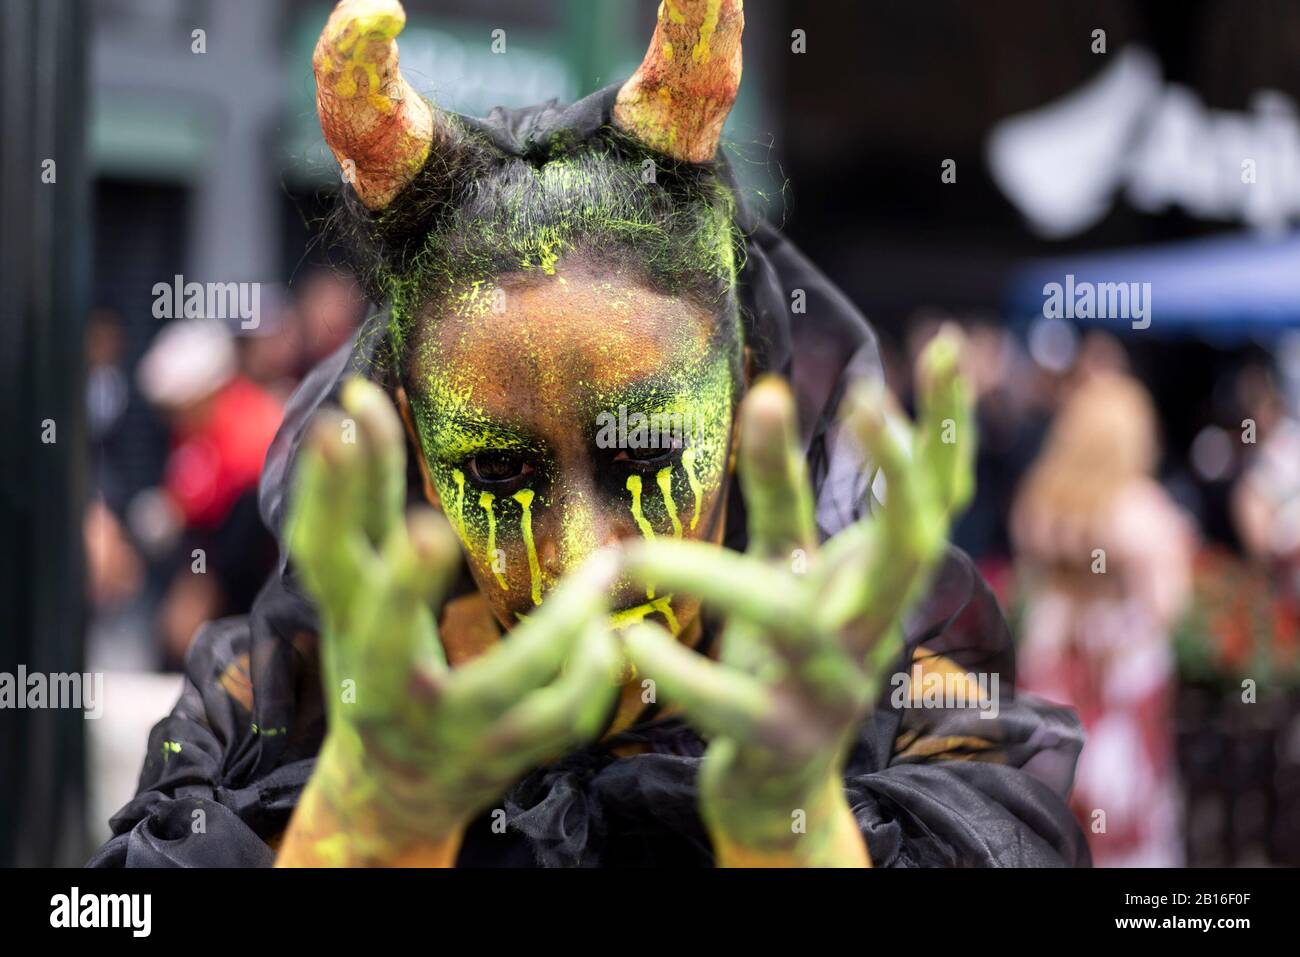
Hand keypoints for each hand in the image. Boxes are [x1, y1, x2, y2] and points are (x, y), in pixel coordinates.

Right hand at [280, 377, 620, 863]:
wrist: (391, 791)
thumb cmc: (379, 658)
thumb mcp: (362, 588)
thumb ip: (368, 498)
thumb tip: (361, 395)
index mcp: (346, 619)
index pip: (324, 552)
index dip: (328, 492)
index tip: (340, 421)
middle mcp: (382, 677)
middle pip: (383, 637)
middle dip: (401, 587)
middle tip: (428, 530)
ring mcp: (442, 727)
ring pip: (499, 684)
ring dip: (557, 629)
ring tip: (607, 570)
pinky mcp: (495, 758)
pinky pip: (553, 721)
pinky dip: (590, 680)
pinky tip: (613, 641)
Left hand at [620, 327, 973, 865]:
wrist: (779, 784)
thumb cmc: (780, 658)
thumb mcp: (784, 567)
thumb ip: (781, 489)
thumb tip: (771, 390)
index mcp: (876, 584)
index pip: (934, 499)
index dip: (946, 430)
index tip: (936, 346)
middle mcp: (872, 630)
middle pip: (909, 548)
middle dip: (899, 474)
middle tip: (868, 405)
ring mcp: (833, 689)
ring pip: (790, 620)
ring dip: (708, 578)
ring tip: (633, 556)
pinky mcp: (782, 742)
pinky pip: (733, 705)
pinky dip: (679, 674)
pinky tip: (631, 645)